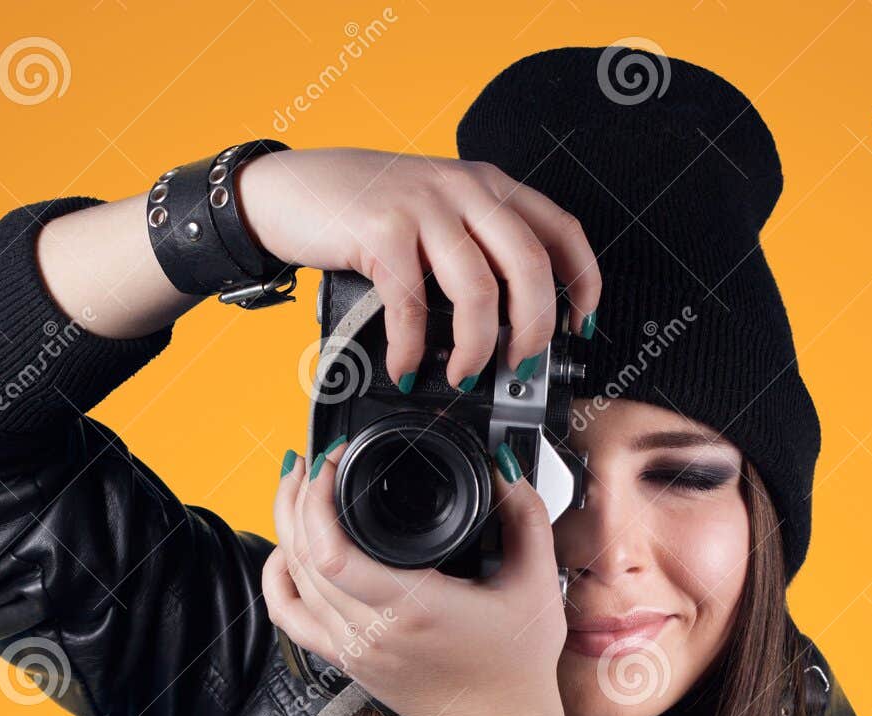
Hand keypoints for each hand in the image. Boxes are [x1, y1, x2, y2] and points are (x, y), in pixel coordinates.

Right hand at [237, 147, 600, 384]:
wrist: (288, 189)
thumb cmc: (363, 211)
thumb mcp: (434, 214)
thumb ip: (474, 249)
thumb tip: (508, 323)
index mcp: (488, 186)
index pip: (562, 230)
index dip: (583, 284)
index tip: (577, 326)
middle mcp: (464, 189)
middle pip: (530, 267)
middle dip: (532, 331)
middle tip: (517, 365)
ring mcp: (424, 207)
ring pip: (479, 292)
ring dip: (476, 350)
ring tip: (462, 374)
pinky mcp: (383, 230)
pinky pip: (413, 306)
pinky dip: (411, 351)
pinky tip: (405, 367)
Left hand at [262, 441, 570, 715]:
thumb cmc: (515, 666)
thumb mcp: (536, 583)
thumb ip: (525, 515)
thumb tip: (503, 467)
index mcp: (412, 608)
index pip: (331, 549)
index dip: (319, 496)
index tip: (338, 462)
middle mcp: (371, 631)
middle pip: (301, 554)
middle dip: (299, 495)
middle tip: (316, 462)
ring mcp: (351, 648)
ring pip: (291, 579)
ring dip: (287, 525)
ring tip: (297, 486)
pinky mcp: (344, 660)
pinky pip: (288, 616)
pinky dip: (277, 577)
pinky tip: (285, 550)